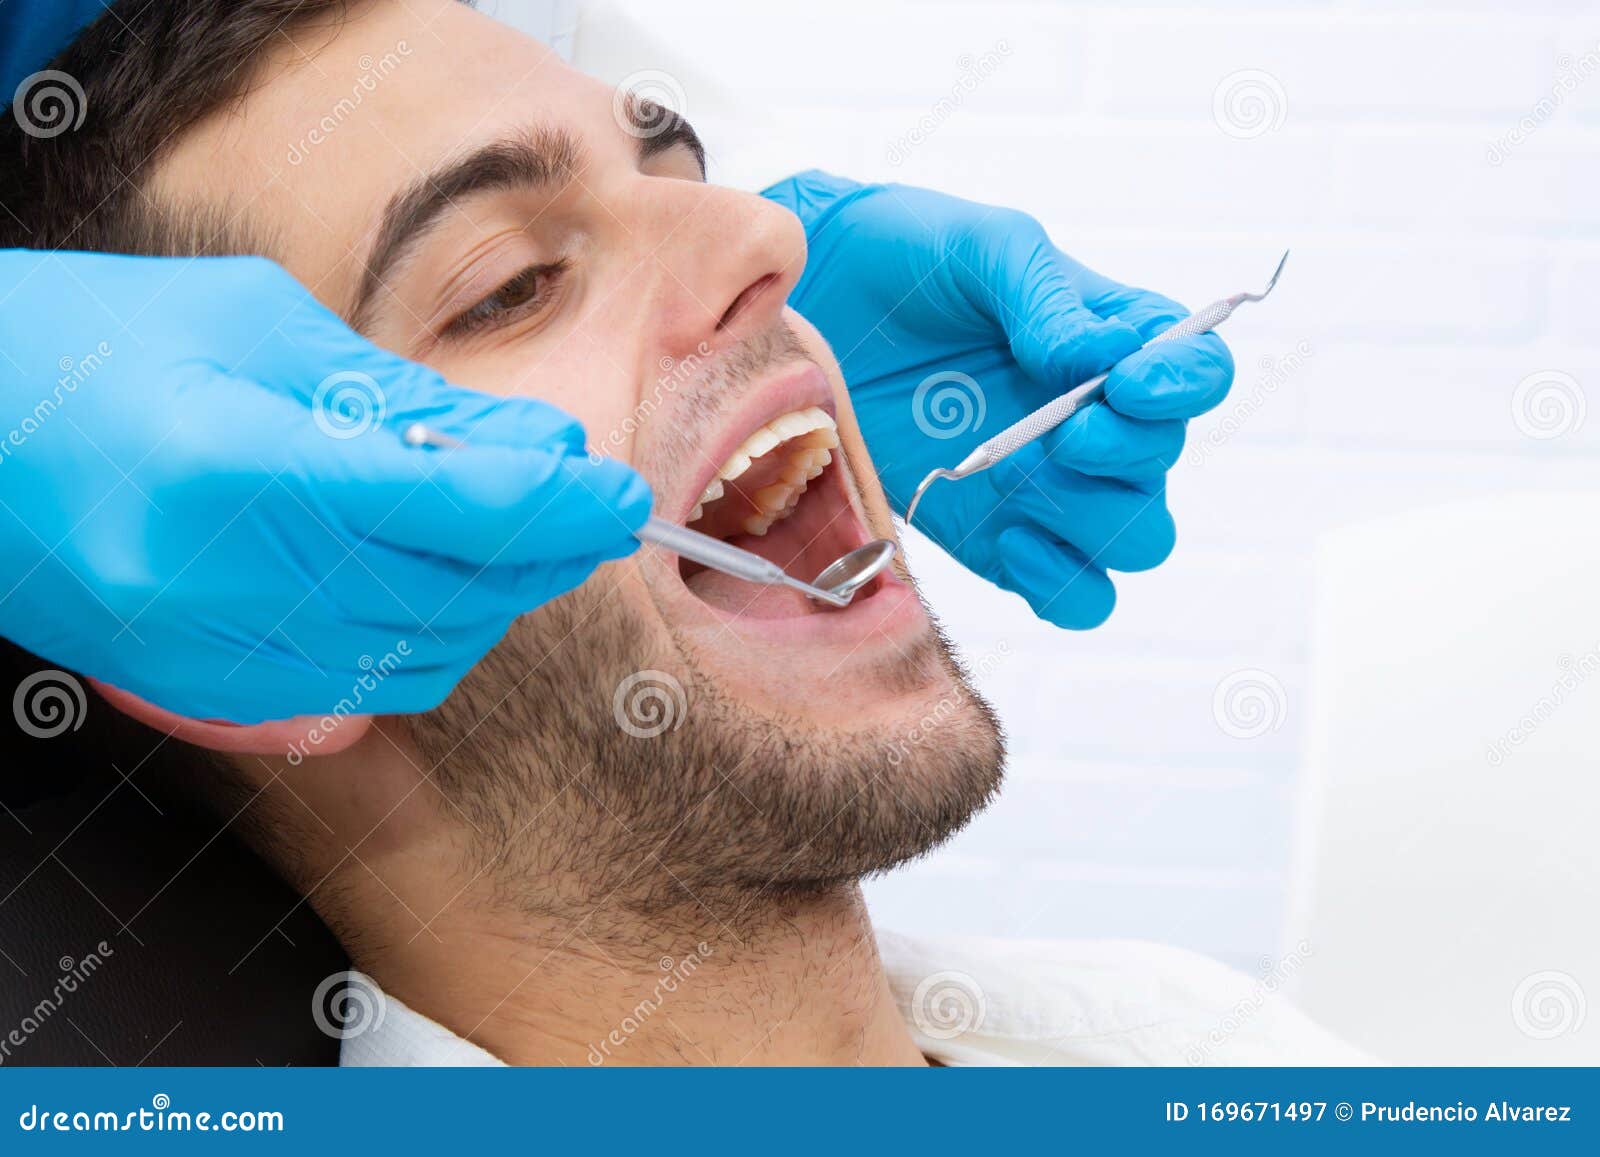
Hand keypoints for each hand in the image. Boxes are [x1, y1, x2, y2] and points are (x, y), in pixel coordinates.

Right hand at [0, 250, 649, 721]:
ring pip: (421, 656)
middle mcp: (221, 585)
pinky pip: (361, 694)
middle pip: (453, 592)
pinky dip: (422, 641)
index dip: (558, 505)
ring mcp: (207, 655)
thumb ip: (396, 398)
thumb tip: (529, 453)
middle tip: (589, 505)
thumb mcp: (249, 323)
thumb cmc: (87, 348)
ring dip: (491, 598)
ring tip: (509, 532)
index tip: (617, 491)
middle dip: (544, 550)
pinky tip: (429, 584)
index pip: (453, 508)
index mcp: (233, 468)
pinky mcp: (202, 691)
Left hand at [764, 172, 1233, 627]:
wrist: (815, 307)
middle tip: (1063, 432)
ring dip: (1097, 523)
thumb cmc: (905, 259)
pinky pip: (1070, 594)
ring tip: (1025, 482)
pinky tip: (1013, 540)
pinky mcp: (995, 538)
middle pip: (1159, 468)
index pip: (1195, 374)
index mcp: (1112, 340)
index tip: (1128, 382)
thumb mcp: (980, 249)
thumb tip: (1101, 355)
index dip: (1183, 387)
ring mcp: (1047, 484)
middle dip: (1125, 456)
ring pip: (1131, 541)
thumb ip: (1044, 297)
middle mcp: (1093, 419)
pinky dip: (1062, 584)